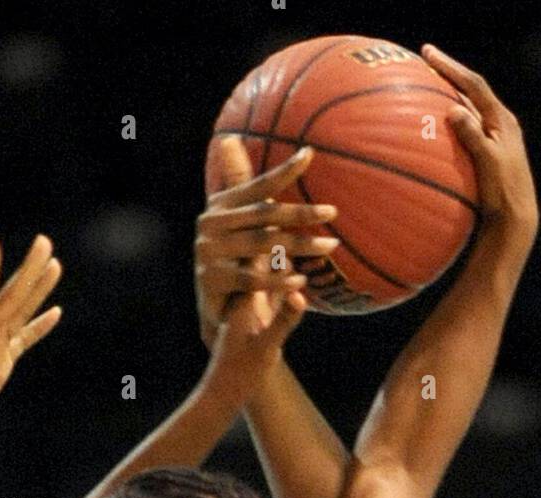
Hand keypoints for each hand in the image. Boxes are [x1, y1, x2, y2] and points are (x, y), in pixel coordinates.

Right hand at [194, 138, 339, 353]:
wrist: (218, 314)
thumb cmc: (239, 267)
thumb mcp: (245, 232)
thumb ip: (247, 195)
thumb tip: (231, 139)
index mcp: (220, 206)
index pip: (258, 186)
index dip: (283, 171)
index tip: (310, 154)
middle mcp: (209, 223)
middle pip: (264, 215)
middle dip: (301, 213)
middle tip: (333, 211)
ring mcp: (208, 251)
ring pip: (262, 245)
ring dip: (299, 245)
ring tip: (331, 245)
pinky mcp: (210, 279)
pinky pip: (252, 279)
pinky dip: (278, 280)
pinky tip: (302, 280)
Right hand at [422, 44, 538, 245]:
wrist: (515, 220)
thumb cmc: (503, 194)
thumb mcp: (488, 164)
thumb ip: (473, 137)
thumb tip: (455, 111)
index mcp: (502, 120)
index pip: (474, 85)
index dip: (451, 67)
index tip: (428, 53)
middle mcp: (500, 125)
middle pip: (471, 92)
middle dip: (449, 75)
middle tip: (427, 60)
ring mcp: (495, 139)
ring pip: (469, 109)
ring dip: (449, 96)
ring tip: (428, 85)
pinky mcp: (488, 155)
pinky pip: (466, 129)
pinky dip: (451, 121)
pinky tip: (435, 125)